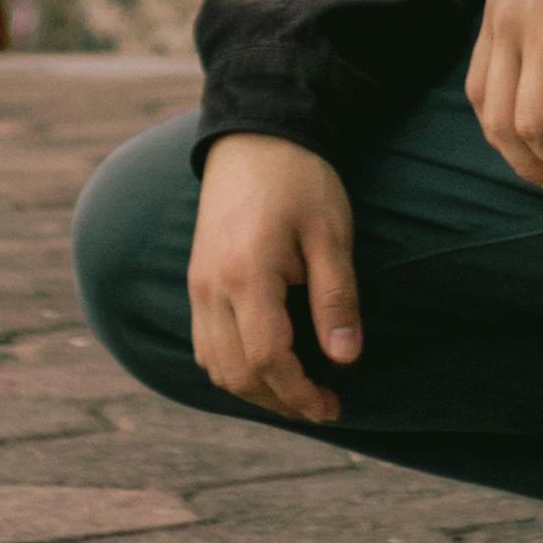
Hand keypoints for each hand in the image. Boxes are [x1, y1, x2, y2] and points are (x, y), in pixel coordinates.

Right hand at [188, 133, 363, 426]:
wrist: (254, 136)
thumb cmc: (299, 180)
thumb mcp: (330, 233)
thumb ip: (336, 298)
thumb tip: (346, 359)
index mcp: (246, 274)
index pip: (268, 359)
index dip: (300, 394)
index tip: (333, 407)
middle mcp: (211, 286)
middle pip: (237, 373)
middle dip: (280, 401)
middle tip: (322, 406)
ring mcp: (198, 284)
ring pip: (216, 366)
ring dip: (255, 389)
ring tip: (297, 391)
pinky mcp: (196, 280)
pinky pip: (205, 344)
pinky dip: (234, 367)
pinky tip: (267, 365)